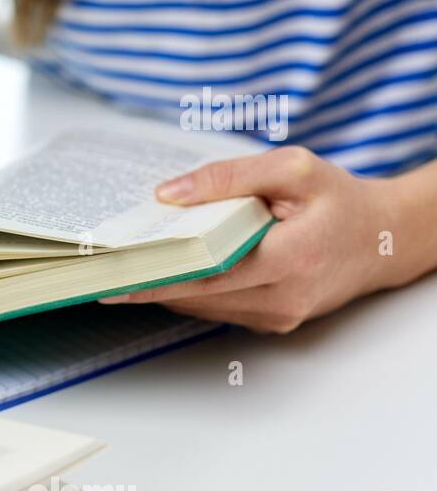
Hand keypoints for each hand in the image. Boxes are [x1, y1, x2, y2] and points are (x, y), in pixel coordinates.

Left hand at [99, 146, 405, 331]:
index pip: (204, 274)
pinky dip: (191, 288)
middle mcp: (281, 297)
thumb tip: (167, 194)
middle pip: (195, 294)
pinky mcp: (272, 321)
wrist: (385, 239)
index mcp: (289, 258)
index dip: (154, 278)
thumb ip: (229, 177)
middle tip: (105, 264)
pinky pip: (218, 307)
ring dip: (166, 285)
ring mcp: (277, 316)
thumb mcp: (292, 168)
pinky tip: (171, 266)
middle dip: (148, 279)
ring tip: (129, 260)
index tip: (111, 278)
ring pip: (202, 305)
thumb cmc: (339, 199)